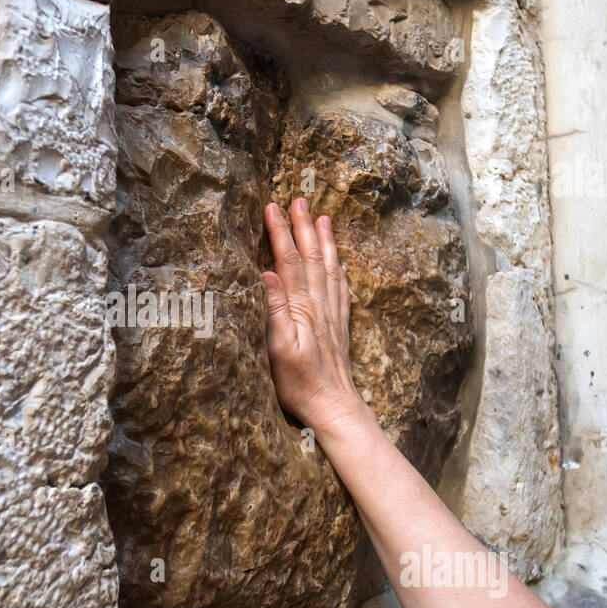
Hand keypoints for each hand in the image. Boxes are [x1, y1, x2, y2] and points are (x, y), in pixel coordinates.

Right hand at [261, 198, 364, 432]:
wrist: (333, 407)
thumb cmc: (299, 384)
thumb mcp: (278, 348)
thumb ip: (274, 309)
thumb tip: (265, 273)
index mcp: (300, 307)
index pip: (288, 261)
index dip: (280, 233)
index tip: (272, 207)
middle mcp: (319, 305)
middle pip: (311, 257)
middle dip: (304, 227)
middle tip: (299, 200)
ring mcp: (332, 315)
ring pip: (329, 268)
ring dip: (325, 241)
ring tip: (323, 218)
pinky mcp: (340, 327)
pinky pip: (341, 289)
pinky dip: (339, 269)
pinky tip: (339, 262)